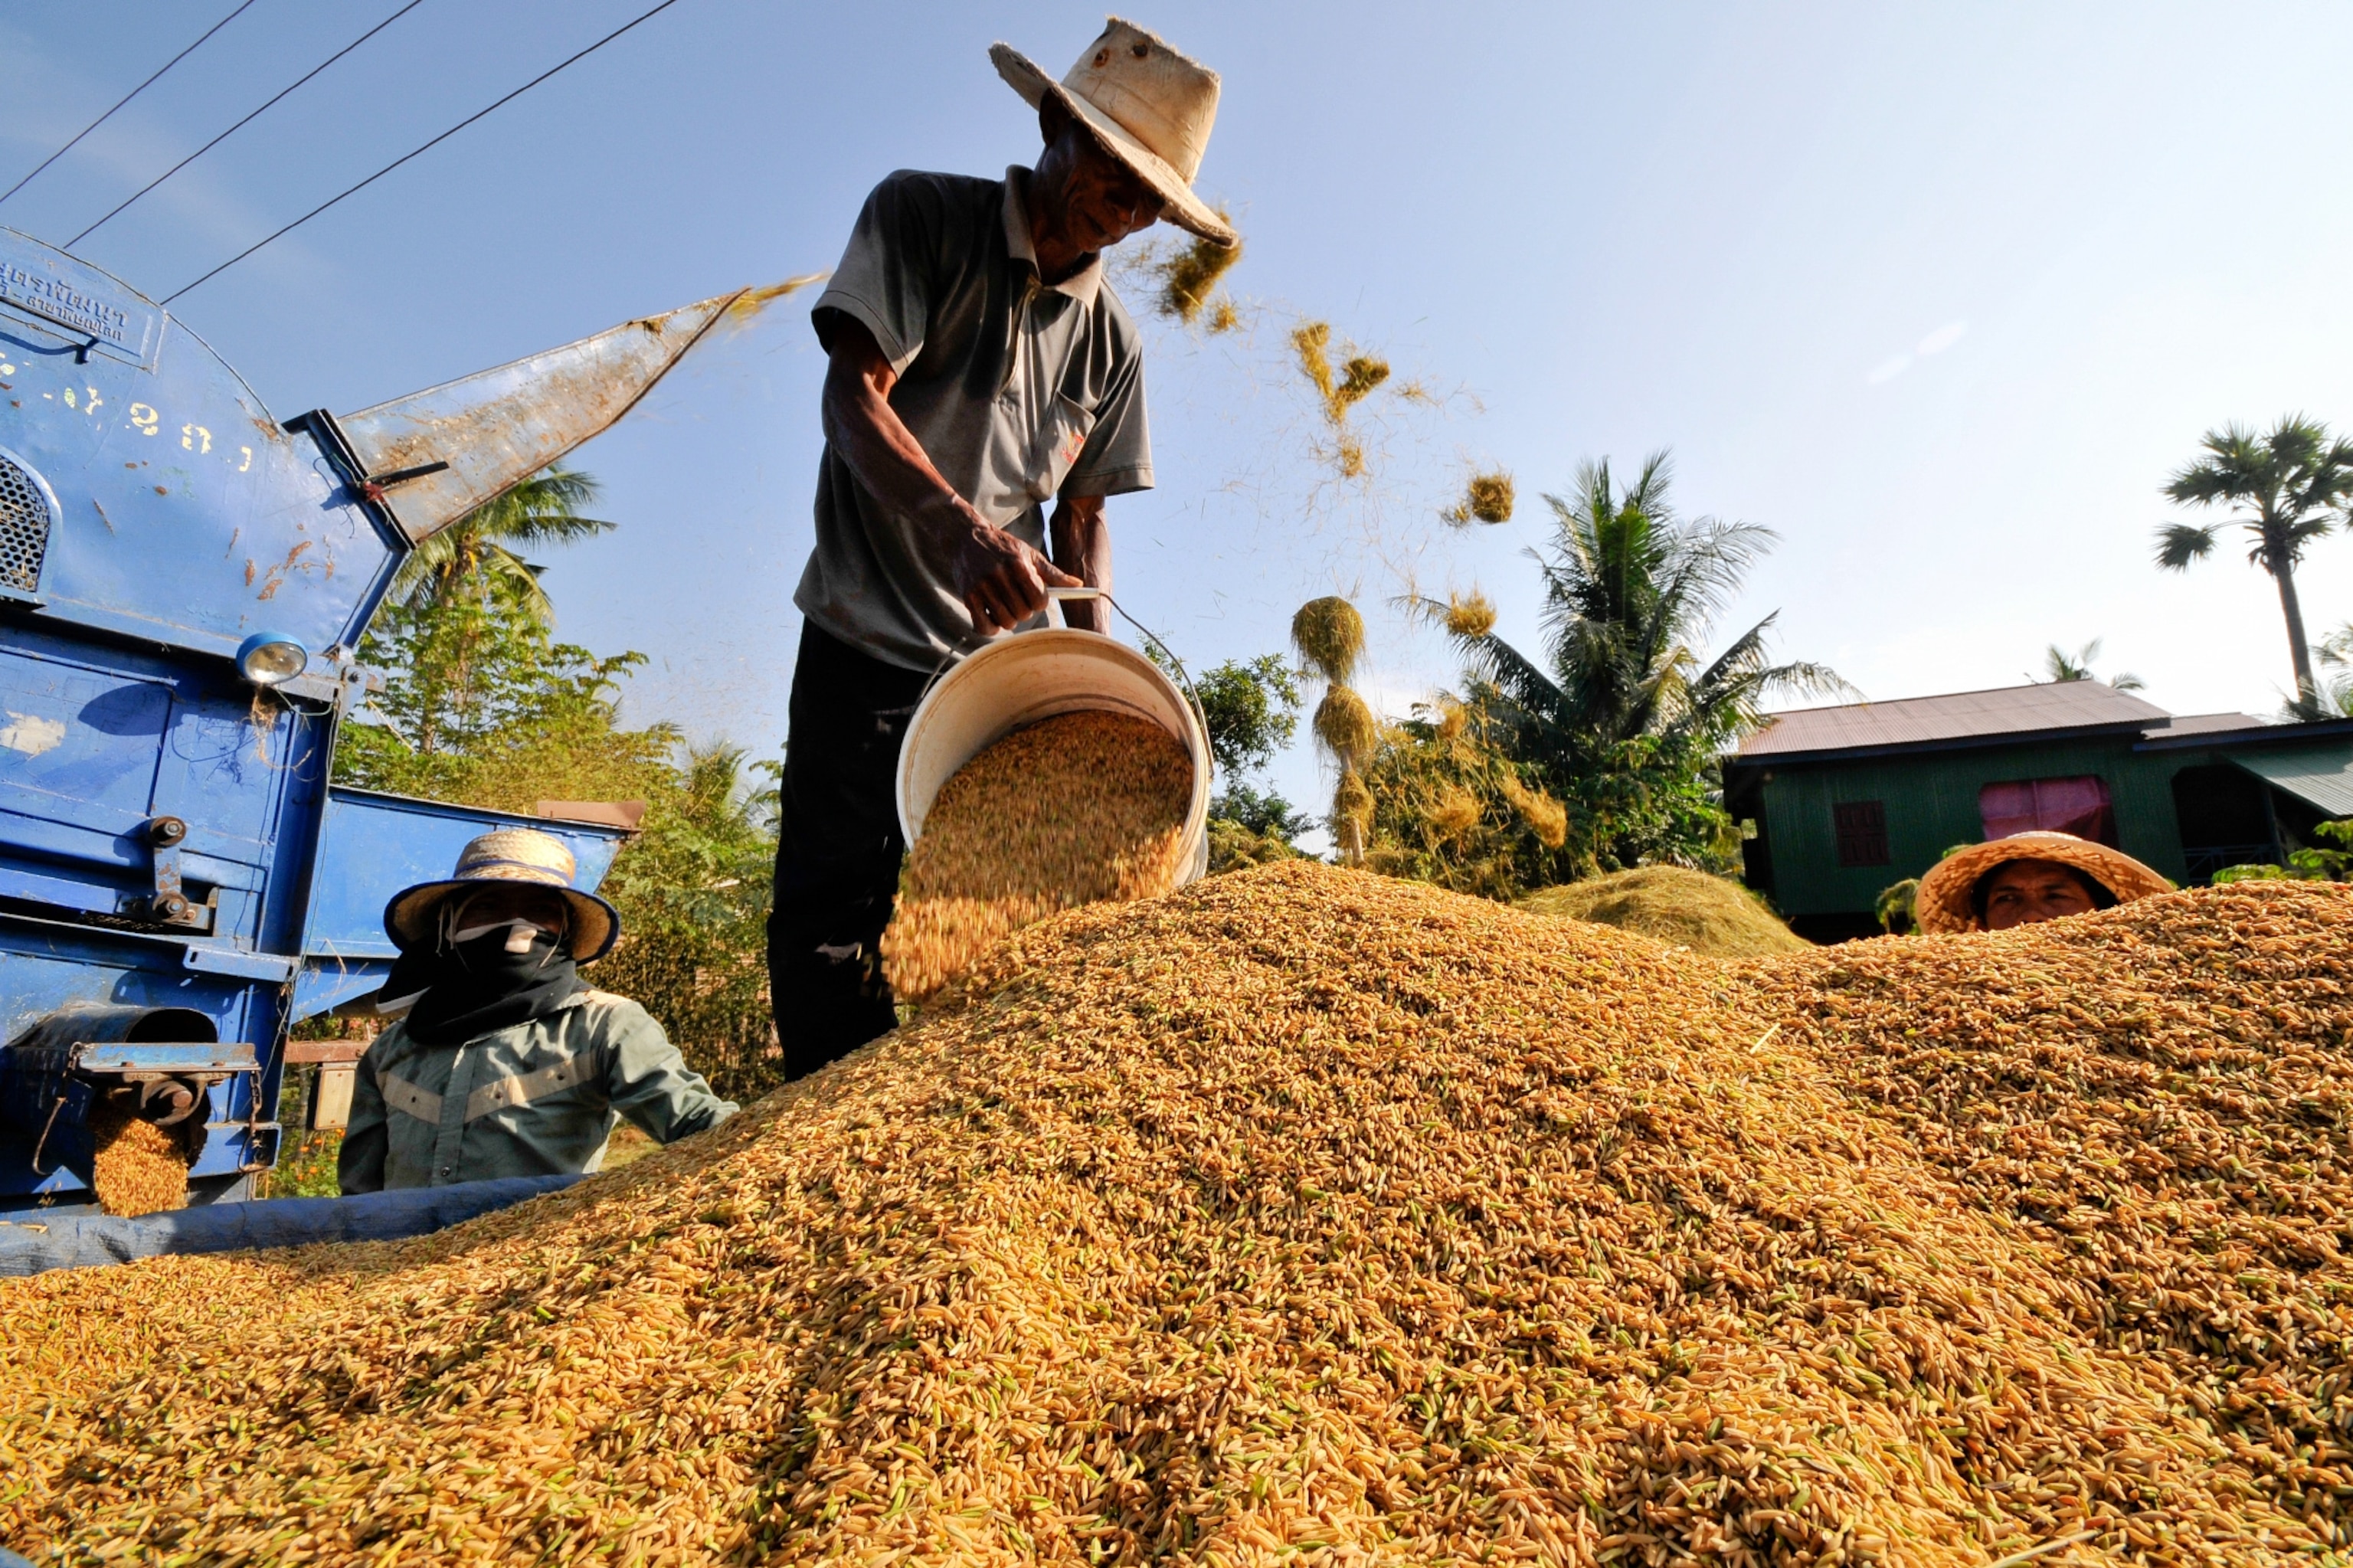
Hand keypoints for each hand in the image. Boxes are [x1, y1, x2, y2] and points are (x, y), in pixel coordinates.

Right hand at [951, 510, 1081, 632]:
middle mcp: (1000, 575)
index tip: (1035, 597)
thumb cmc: (1003, 547)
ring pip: (1006, 621)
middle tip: (1019, 601)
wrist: (965, 536)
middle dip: (1025, 611)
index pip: (1039, 599)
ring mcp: (982, 586)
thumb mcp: (1029, 554)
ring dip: (1009, 620)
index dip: (1040, 603)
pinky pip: (984, 626)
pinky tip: (993, 618)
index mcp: (1019, 564)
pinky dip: (991, 628)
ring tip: (1006, 608)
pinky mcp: (967, 596)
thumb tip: (1078, 585)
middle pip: (1024, 613)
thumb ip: (1053, 573)